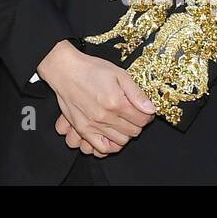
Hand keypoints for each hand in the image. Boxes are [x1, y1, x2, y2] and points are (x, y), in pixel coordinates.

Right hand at [39, 41, 153, 155]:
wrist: (65, 70)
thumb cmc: (91, 69)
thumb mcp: (118, 74)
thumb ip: (136, 93)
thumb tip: (151, 109)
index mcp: (117, 102)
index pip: (143, 119)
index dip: (147, 115)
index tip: (144, 111)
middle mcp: (106, 116)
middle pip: (134, 131)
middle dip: (137, 123)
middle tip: (132, 114)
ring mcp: (93, 124)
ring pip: (121, 141)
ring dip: (125, 133)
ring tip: (121, 122)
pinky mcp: (83, 129)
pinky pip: (102, 148)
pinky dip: (110, 146)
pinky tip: (111, 135)